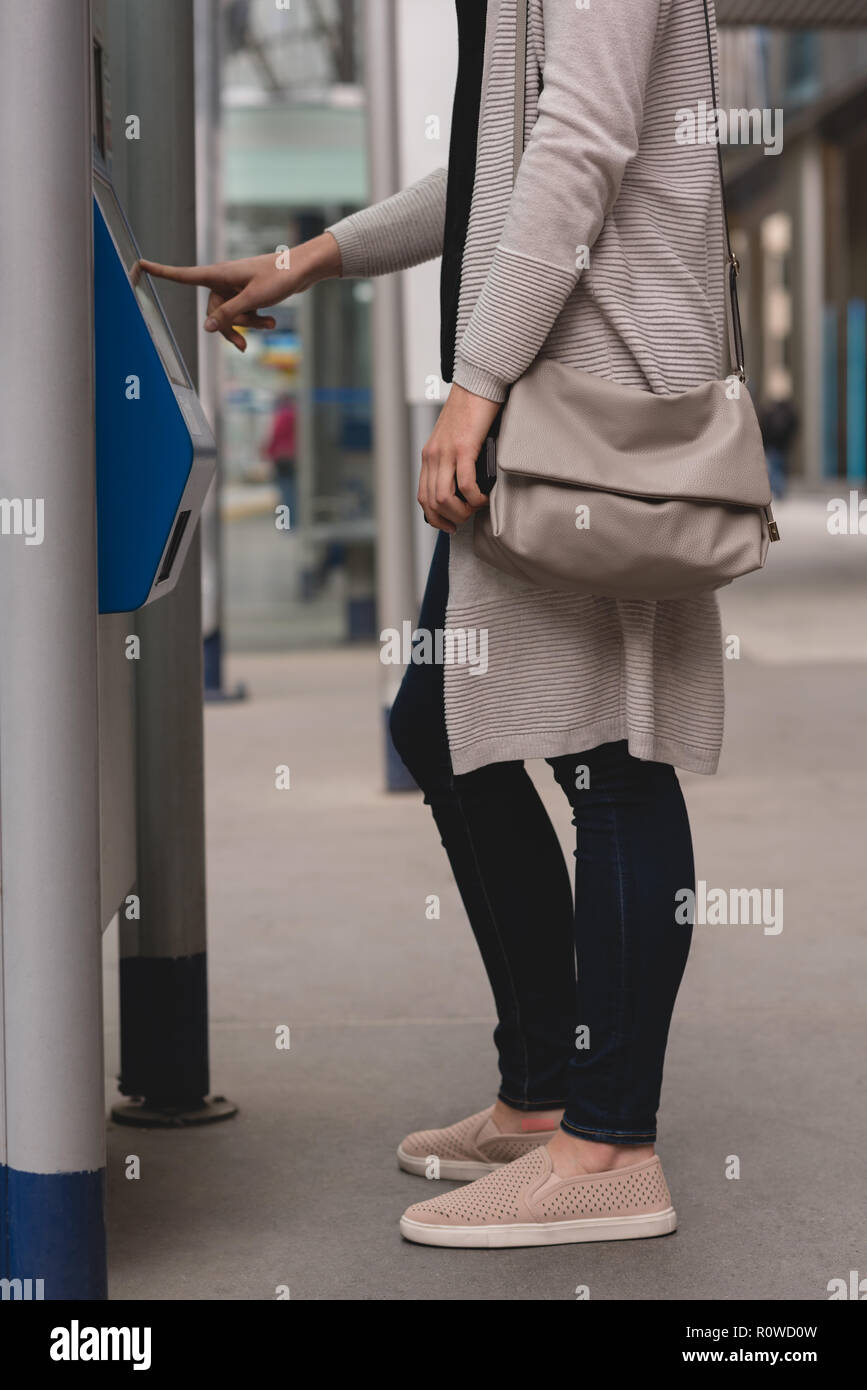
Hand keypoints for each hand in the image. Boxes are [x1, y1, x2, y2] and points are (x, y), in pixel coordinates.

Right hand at [137, 233, 341, 350]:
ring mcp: (236, 288)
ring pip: (231, 315)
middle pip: (213, 311)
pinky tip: (272, 319)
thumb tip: (207, 328)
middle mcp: (223, 280)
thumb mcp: (253, 300)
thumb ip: (229, 315)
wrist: (303, 269)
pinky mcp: (247, 294)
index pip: (184, 275)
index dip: (161, 272)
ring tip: (270, 324)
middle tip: (244, 345)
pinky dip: (255, 320)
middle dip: (230, 327)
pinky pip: (243, 313)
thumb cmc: (279, 277)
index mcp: (219, 274)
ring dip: (248, 325)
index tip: (139, 265)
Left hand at [419, 383, 500, 533]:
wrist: (478, 384)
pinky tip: (484, 497)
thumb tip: (463, 486)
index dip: (434, 517)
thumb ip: (452, 460)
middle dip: (450, 518)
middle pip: (432, 503)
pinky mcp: (463, 447)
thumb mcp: (453, 439)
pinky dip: (475, 498)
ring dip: (462, 512)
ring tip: (476, 508)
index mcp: (429, 456)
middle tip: (467, 518)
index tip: (449, 525)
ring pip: (445, 498)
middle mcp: (433, 456)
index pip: (422, 496)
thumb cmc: (471, 410)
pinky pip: (466, 484)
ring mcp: (446, 452)